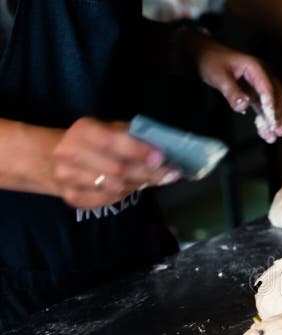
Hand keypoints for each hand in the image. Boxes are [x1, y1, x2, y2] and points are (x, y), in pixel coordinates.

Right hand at [51, 118, 177, 208]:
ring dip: (140, 184)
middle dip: (149, 173)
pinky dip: (125, 194)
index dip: (138, 150)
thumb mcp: (108, 129)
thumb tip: (163, 146)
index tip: (161, 157)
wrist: (52, 159)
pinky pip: (108, 200)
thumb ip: (132, 135)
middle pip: (118, 169)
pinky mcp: (72, 198)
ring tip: (154, 179)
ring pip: (115, 187)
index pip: (111, 141)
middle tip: (171, 173)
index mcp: (83, 131)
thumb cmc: (92, 142)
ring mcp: (67, 178)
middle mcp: (70, 153)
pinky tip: (132, 186)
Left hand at [188, 32, 281, 142]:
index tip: (272, 122)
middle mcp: (261, 74)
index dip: (271, 107)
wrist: (203, 53)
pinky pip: (262, 104)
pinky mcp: (253, 89)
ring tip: (273, 135)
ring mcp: (258, 81)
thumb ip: (231, 91)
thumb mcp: (219, 76)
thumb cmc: (211, 61)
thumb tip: (243, 106)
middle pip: (276, 96)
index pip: (268, 89)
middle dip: (278, 115)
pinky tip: (264, 128)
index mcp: (255, 67)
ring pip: (271, 101)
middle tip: (279, 131)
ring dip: (273, 118)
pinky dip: (264, 116)